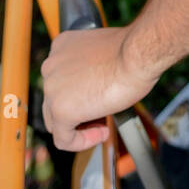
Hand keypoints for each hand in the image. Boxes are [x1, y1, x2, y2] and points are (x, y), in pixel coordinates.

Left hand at [40, 26, 154, 152]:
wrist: (137, 55)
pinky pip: (64, 139)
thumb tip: (94, 88)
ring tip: (104, 127)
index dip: (79, 95)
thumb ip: (90, 69)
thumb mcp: (103, 55)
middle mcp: (51, 65)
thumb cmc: (131, 52)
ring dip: (80, 127)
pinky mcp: (61, 110)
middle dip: (78, 112)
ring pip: (56, 122)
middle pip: (54, 101)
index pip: (60, 81)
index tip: (98, 100)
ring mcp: (52, 88)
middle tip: (102, 116)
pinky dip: (82, 141)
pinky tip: (103, 134)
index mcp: (61, 47)